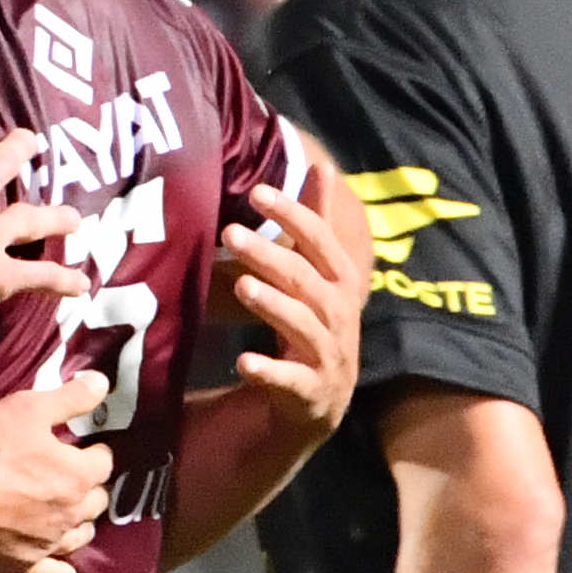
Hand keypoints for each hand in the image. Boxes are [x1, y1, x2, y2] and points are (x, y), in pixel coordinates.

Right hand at [0, 367, 111, 572]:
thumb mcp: (26, 408)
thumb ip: (70, 397)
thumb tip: (103, 383)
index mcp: (77, 476)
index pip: (104, 462)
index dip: (93, 450)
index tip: (82, 445)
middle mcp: (70, 515)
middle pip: (96, 502)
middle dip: (89, 487)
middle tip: (71, 476)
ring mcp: (48, 545)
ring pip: (80, 537)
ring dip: (79, 522)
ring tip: (66, 511)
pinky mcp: (23, 567)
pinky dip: (61, 569)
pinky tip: (64, 568)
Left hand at [213, 167, 368, 433]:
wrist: (318, 405)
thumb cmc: (311, 327)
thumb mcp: (316, 276)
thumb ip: (317, 225)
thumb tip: (323, 166)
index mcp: (340, 285)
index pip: (321, 243)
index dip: (294, 215)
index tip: (256, 192)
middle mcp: (339, 318)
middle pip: (308, 281)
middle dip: (272, 256)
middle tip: (231, 233)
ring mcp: (328, 358)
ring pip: (304, 326)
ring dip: (274, 305)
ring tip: (239, 286)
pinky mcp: (311, 395)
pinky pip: (291, 382)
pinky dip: (269, 372)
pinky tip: (243, 361)